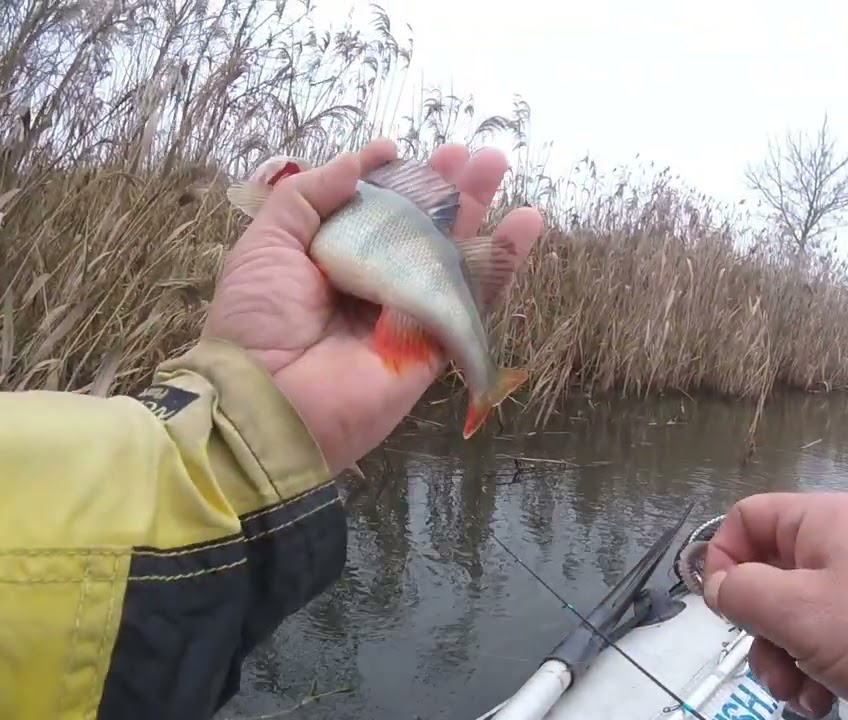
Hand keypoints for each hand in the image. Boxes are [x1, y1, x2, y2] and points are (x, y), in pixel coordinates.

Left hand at [202, 139, 542, 471]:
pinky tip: (527, 222)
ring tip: (498, 165)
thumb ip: (309, 194)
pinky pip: (475, 297)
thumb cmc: (258, 319)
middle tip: (476, 153)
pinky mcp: (436, 341)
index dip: (394, 181)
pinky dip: (505, 263)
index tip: (406, 149)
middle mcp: (374, 282)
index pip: (373, 212)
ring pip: (454, 255)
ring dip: (480, 212)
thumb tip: (365, 158)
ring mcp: (408, 311)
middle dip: (448, 188)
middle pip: (421, 228)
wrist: (269, 398)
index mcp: (332, 259)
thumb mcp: (269, 240)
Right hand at [701, 492, 847, 718]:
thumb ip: (744, 594)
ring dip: (785, 661)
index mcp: (817, 523)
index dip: (723, 559)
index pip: (746, 519)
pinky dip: (816, 671)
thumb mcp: (800, 611)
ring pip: (792, 618)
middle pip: (765, 578)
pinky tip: (824, 700)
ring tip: (803, 695)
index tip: (723, 607)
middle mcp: (835, 547)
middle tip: (773, 668)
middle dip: (758, 632)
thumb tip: (715, 583)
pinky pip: (825, 641)